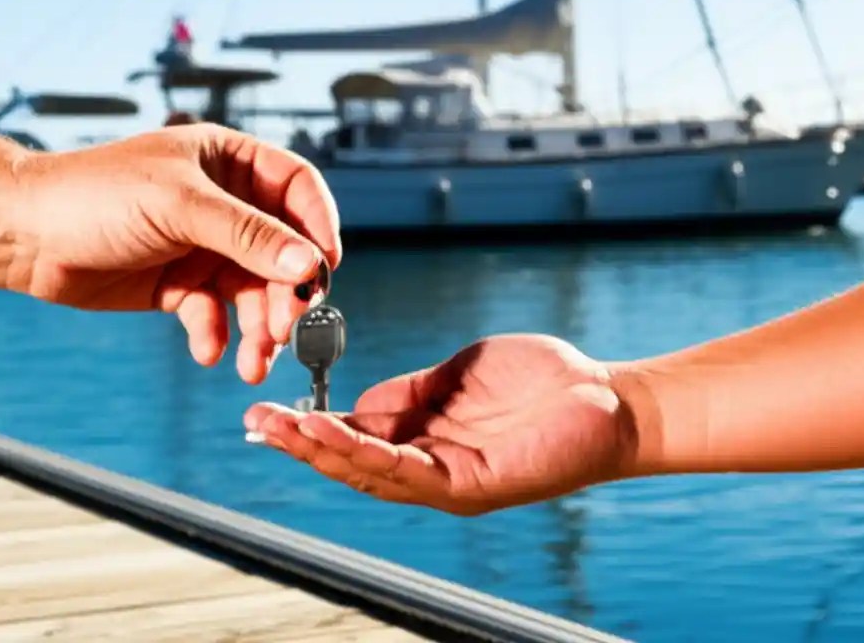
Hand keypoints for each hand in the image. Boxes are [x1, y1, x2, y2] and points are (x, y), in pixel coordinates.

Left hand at [7, 123, 340, 383]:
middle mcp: (220, 202)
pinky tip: (207, 351)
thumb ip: (249, 236)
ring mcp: (200, 244)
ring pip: (250, 289)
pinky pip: (212, 313)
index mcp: (227, 160)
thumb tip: (310, 264)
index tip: (325, 268)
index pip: (296, 187)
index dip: (318, 226)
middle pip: (280, 249)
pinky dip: (214, 334)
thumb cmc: (93, 196)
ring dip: (257, 326)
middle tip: (284, 326)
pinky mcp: (177, 284)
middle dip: (285, 292)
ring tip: (254, 360)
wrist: (25, 236)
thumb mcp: (180, 207)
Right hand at [243, 334, 636, 514]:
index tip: (268, 410)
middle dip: (299, 443)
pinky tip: (328, 432)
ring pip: (368, 472)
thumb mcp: (457, 376)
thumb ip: (409, 392)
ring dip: (317, 450)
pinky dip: (361, 452)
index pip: (357, 440)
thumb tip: (356, 400)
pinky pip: (404, 471)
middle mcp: (431, 472)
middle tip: (253, 420)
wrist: (610, 397)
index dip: (310, 429)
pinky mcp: (470, 486)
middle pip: (351, 464)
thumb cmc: (542, 383)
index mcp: (426, 443)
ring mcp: (449, 484)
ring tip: (275, 426)